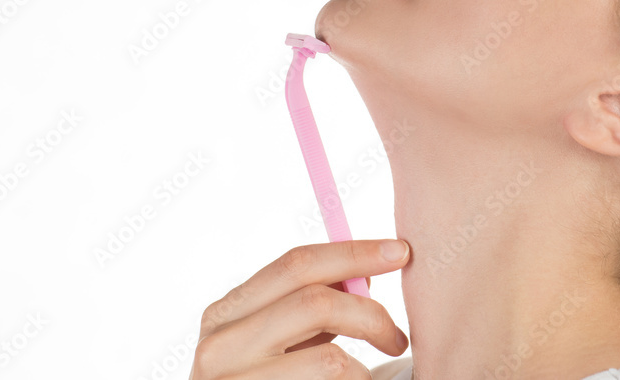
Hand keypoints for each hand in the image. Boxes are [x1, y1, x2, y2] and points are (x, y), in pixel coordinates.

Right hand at [190, 239, 410, 378]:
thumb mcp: (272, 341)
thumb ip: (306, 307)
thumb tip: (365, 274)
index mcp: (227, 312)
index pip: (297, 264)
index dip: (354, 253)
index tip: (399, 252)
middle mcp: (220, 344)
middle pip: (315, 302)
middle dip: (370, 313)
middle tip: (397, 338)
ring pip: (329, 360)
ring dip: (362, 369)